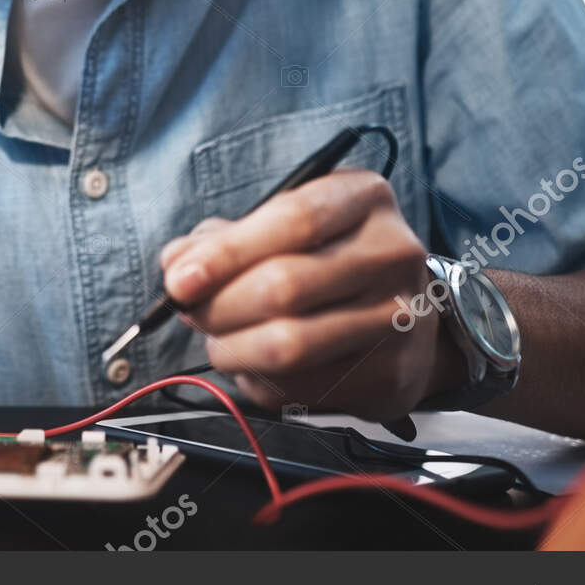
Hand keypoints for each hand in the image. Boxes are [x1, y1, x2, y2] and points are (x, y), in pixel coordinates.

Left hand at [159, 170, 454, 421]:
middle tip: (192, 314)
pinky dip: (261, 382)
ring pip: (290, 344)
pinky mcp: (392, 373)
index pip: (292, 221)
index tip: (180, 280)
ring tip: (219, 343)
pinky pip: (304, 387)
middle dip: (219, 307)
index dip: (226, 254)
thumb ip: (224, 238)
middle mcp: (392, 252)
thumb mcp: (284, 225)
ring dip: (233, 350)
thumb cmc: (329, 257)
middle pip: (285, 286)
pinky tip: (256, 367)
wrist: (407, 311)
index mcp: (363, 197)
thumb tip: (177, 265)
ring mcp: (400, 316)